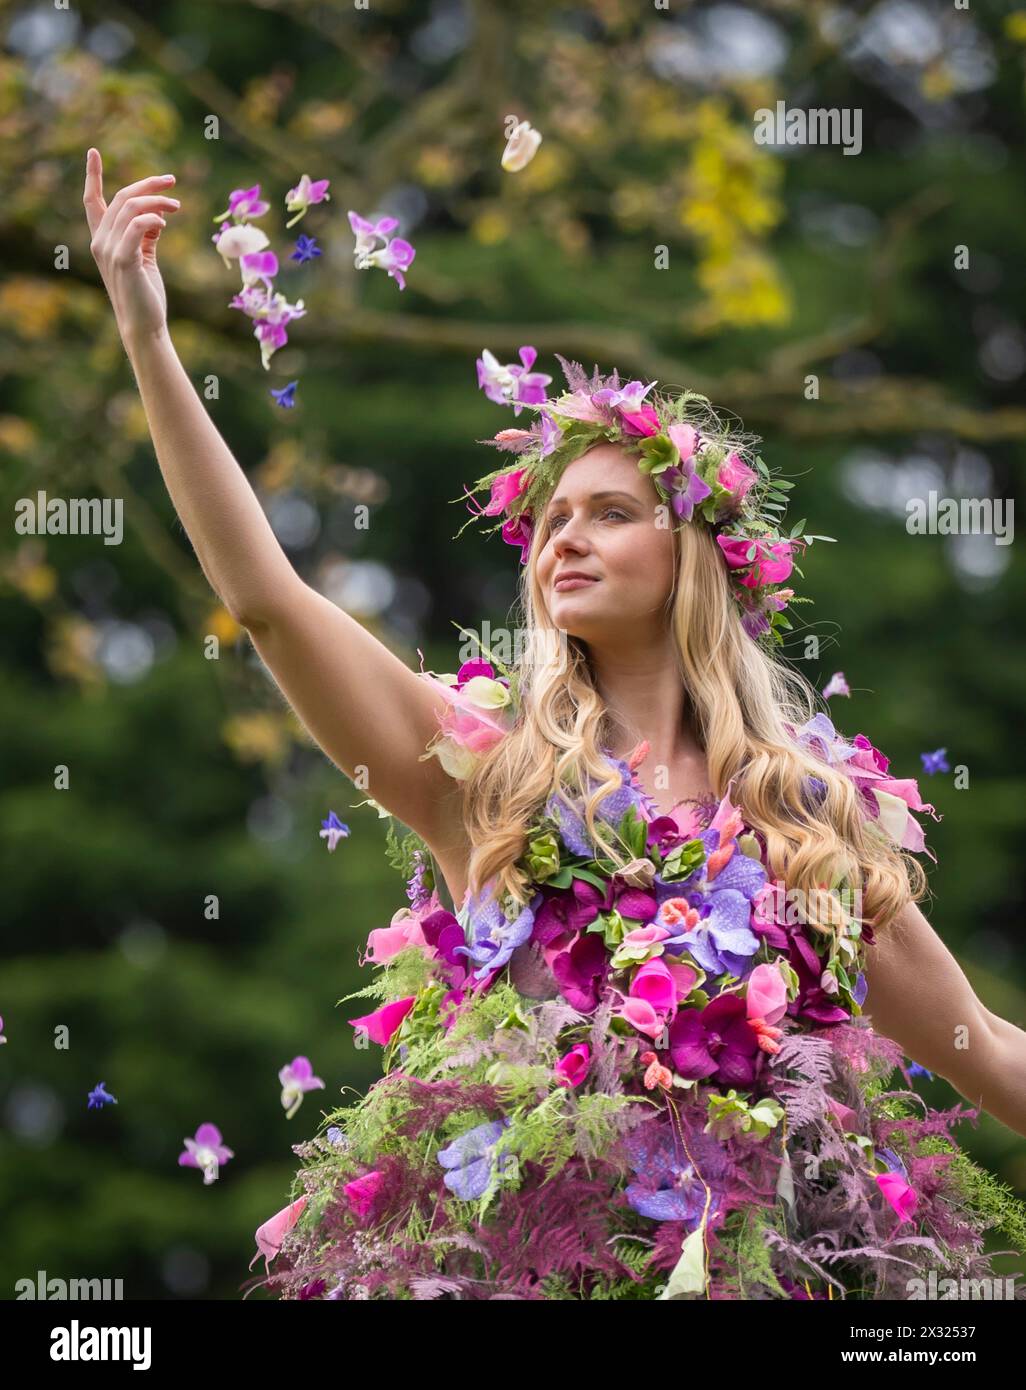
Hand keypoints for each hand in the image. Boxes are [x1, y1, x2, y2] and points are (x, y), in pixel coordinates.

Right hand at [83, 147, 182, 349]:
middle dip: (147, 185)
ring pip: (131, 208)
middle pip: (121, 198)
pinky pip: (137, 227)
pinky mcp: (124, 260)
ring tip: (177, 206)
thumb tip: (157, 215)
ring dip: (157, 202)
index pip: (92, 202)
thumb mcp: (145, 258)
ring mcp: (109, 251)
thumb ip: (146, 235)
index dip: (91, 176)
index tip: (93, 151)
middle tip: (172, 181)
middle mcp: (100, 242)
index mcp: (102, 240)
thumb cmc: (145, 294)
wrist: (144, 325)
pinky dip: (152, 219)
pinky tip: (165, 223)